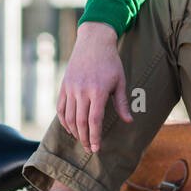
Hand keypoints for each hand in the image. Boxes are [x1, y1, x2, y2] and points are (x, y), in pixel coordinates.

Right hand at [56, 21, 132, 152]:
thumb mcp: (120, 81)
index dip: (95, 136)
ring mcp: (70, 88)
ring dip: (74, 132)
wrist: (93, 42)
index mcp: (98, 91)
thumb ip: (121, 103)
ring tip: (81, 140)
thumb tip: (129, 121)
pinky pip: (60, 107)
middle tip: (90, 149)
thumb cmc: (110, 62)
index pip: (94, 120)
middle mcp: (82, 90)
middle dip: (84, 138)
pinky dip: (64, 120)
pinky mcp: (64, 85)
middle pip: (80, 122)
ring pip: (69, 117)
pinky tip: (70, 128)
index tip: (97, 148)